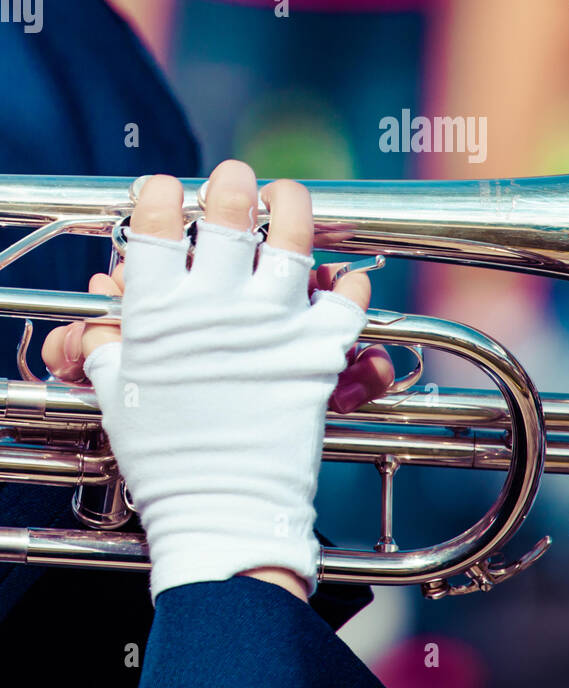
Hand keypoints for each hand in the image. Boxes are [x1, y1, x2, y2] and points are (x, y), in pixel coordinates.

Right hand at [42, 161, 388, 602]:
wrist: (221, 509)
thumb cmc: (164, 456)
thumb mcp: (121, 393)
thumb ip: (112, 343)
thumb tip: (101, 306)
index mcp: (160, 313)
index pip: (155, 228)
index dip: (158, 198)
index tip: (163, 190)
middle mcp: (217, 306)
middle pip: (228, 216)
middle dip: (230, 185)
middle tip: (235, 178)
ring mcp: (272, 322)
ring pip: (293, 238)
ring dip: (293, 208)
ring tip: (288, 196)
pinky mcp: (318, 349)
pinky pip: (344, 299)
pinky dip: (348, 283)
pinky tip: (343, 276)